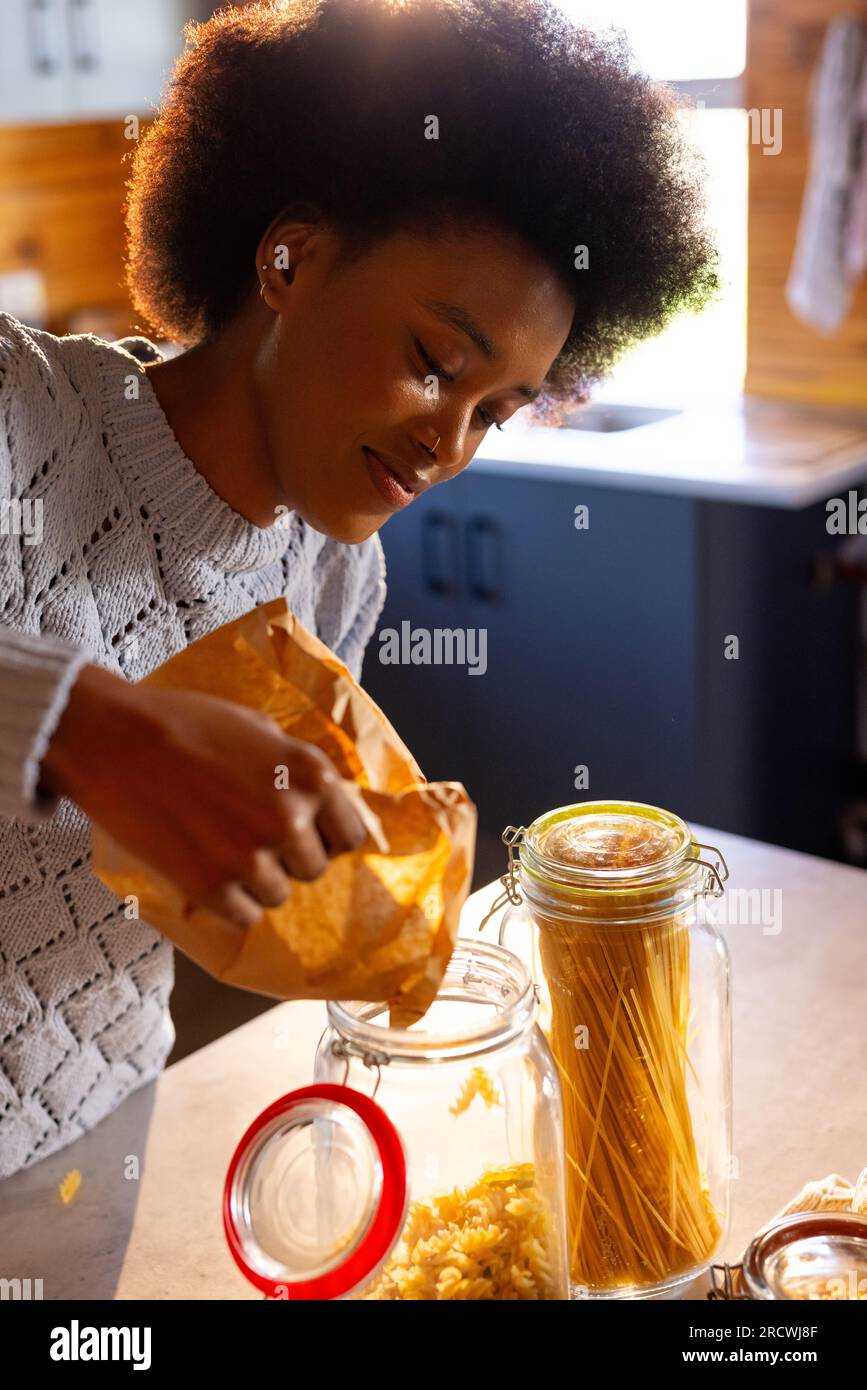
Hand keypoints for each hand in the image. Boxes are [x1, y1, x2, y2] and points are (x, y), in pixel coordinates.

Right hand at [40, 663, 366, 927]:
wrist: (114, 739)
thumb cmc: (184, 723)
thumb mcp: (259, 728)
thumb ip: (294, 767)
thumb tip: (321, 802)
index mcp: (312, 775)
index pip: (352, 835)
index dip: (326, 837)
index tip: (304, 835)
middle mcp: (290, 818)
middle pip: (315, 869)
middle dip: (288, 858)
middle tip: (250, 838)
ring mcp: (251, 856)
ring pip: (278, 896)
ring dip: (255, 882)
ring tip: (221, 850)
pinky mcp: (210, 886)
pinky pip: (244, 918)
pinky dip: (228, 903)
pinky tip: (205, 871)